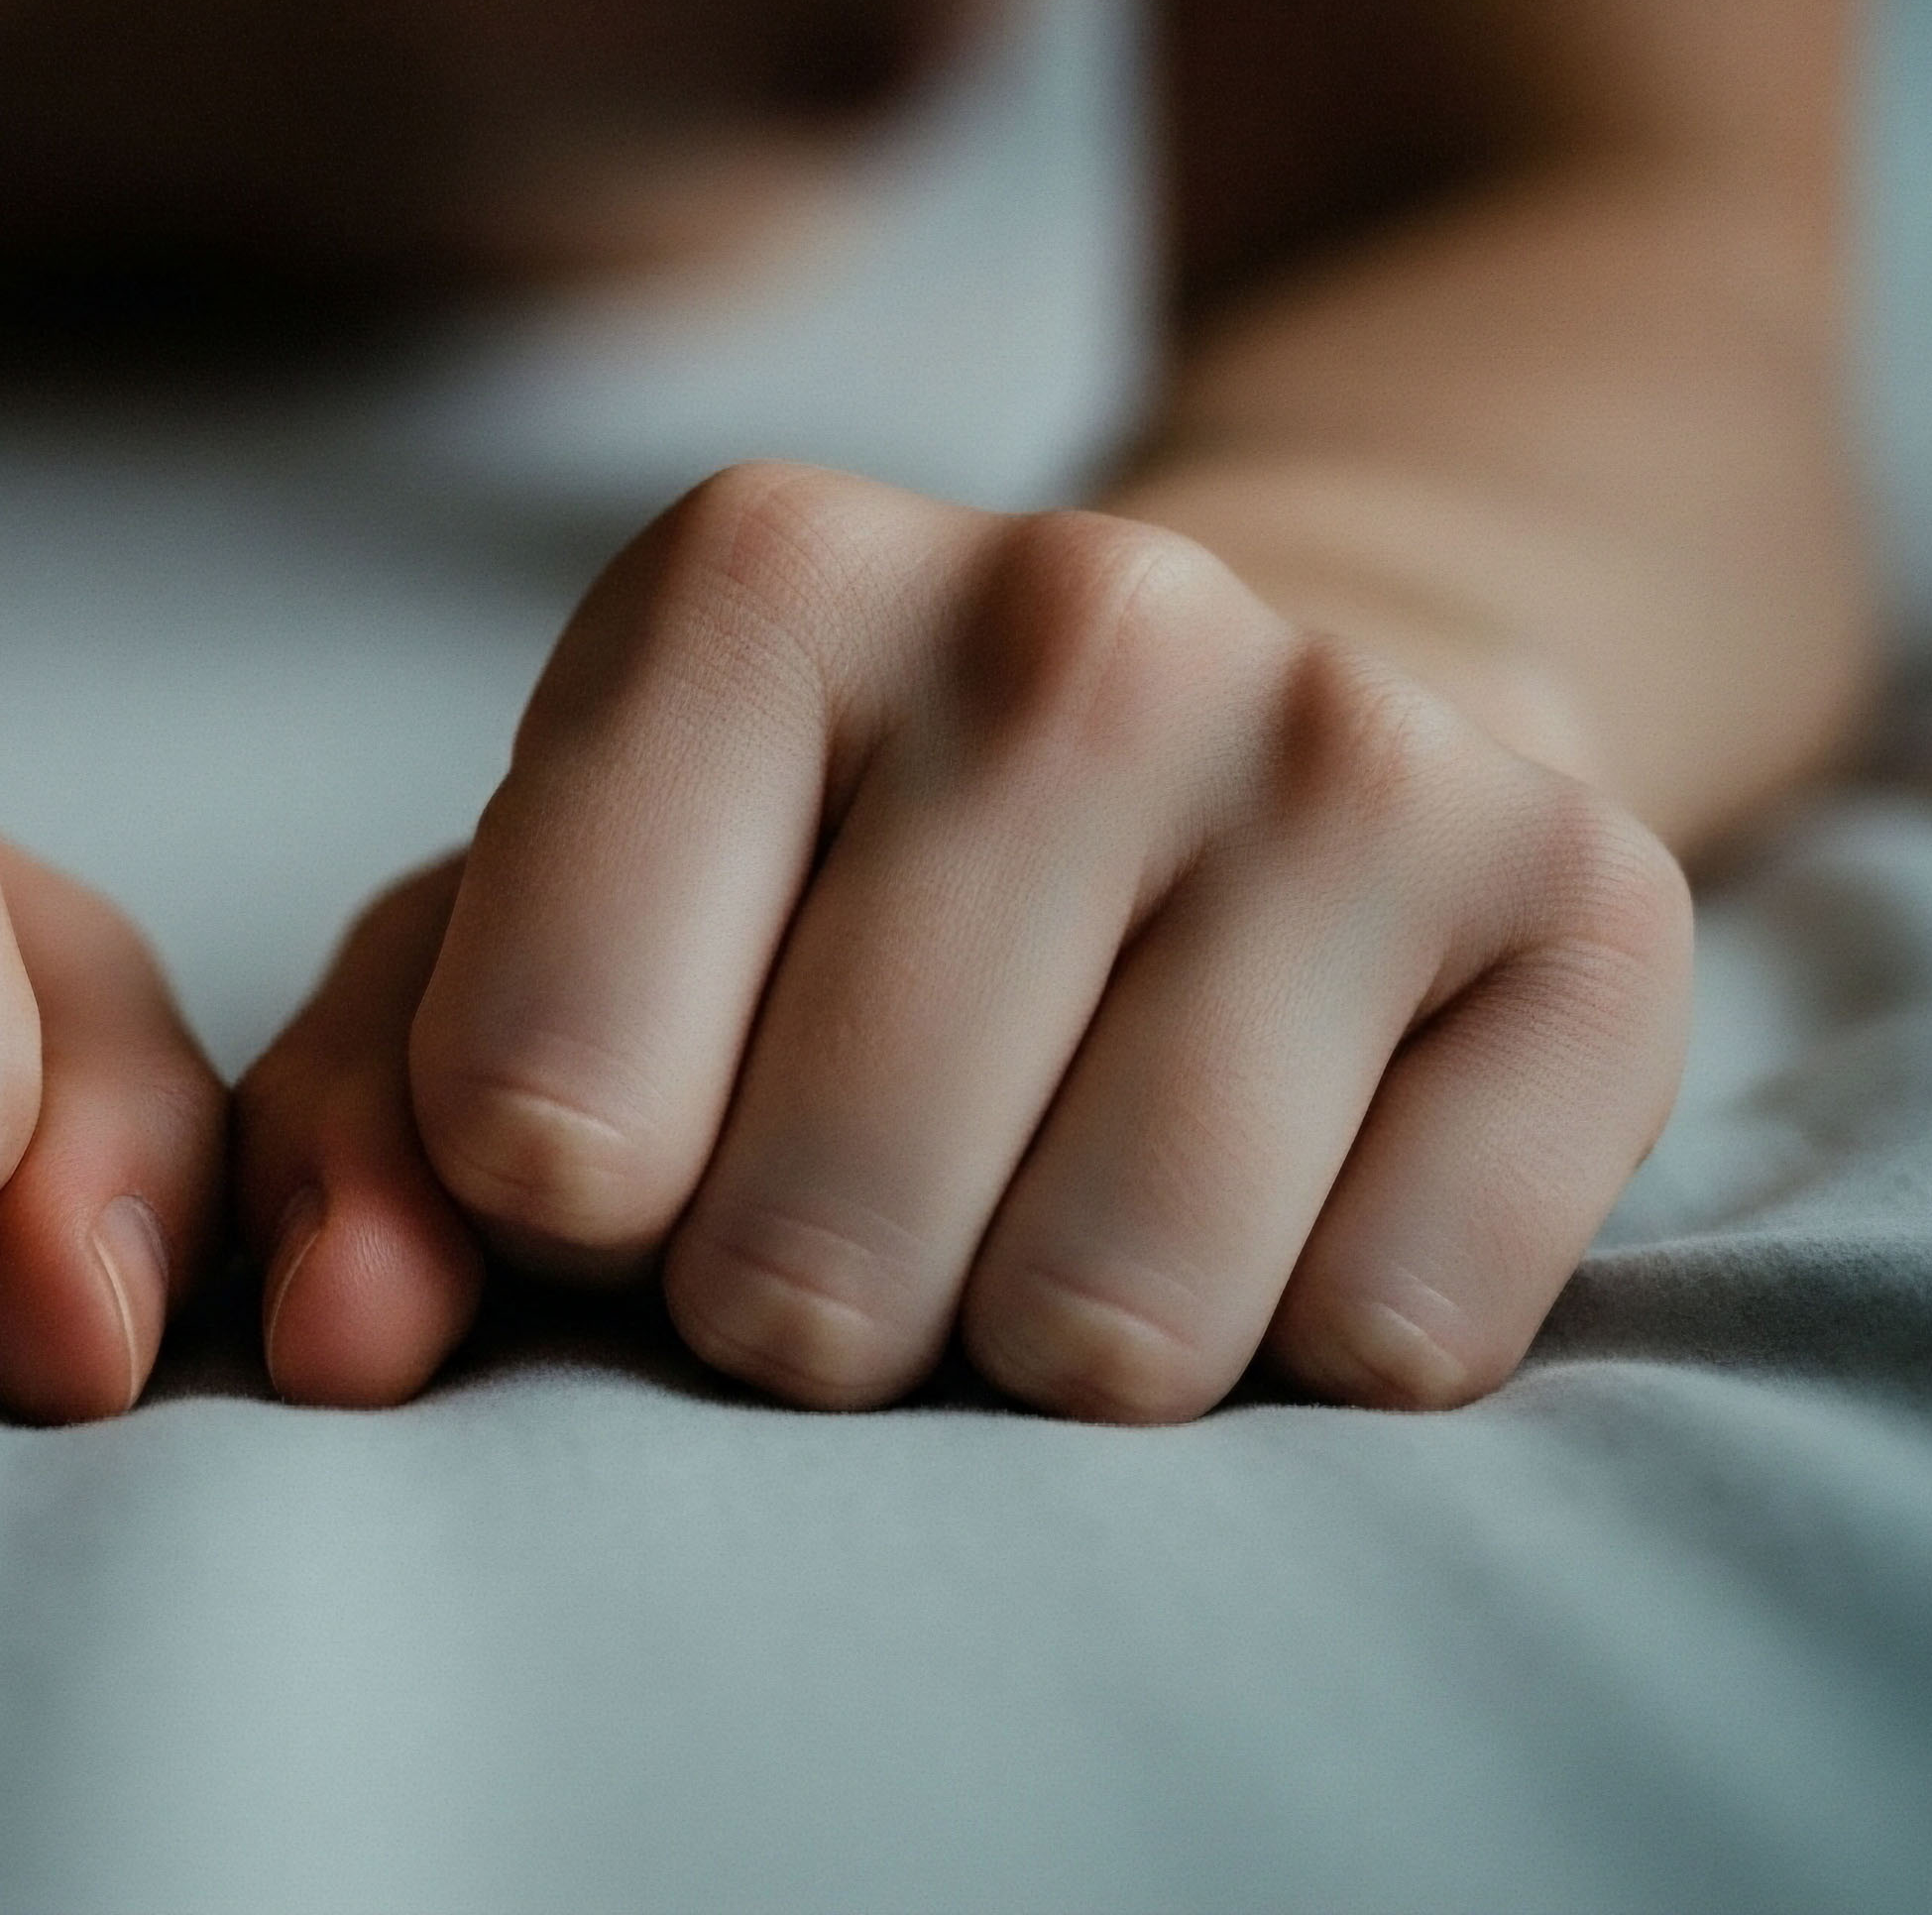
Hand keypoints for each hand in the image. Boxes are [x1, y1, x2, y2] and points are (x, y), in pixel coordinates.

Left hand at [239, 463, 1688, 1417]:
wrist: (1253, 717)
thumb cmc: (806, 889)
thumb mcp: (528, 951)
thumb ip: (355, 1132)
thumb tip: (338, 1345)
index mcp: (755, 583)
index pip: (544, 1117)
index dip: (573, 1216)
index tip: (637, 1143)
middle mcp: (1071, 612)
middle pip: (813, 1259)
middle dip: (807, 1313)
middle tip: (865, 1196)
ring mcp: (1355, 742)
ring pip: (1109, 1328)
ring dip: (1043, 1348)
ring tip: (1051, 1188)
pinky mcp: (1593, 897)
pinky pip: (1388, 1339)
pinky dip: (1300, 1342)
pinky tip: (1277, 1176)